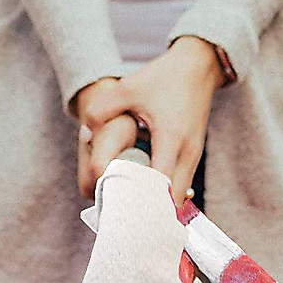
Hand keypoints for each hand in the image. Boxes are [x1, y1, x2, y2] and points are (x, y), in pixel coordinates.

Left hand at [76, 36, 225, 202]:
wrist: (198, 67)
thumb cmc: (164, 77)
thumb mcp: (129, 88)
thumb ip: (102, 109)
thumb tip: (84, 134)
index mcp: (171, 139)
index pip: (160, 186)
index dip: (142, 202)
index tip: (123, 211)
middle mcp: (187, 153)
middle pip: (172, 200)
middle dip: (150, 211)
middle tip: (125, 216)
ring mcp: (194, 157)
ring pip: (178, 196)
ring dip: (158, 203)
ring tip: (133, 208)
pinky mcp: (193, 157)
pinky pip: (180, 185)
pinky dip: (165, 193)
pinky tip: (145, 192)